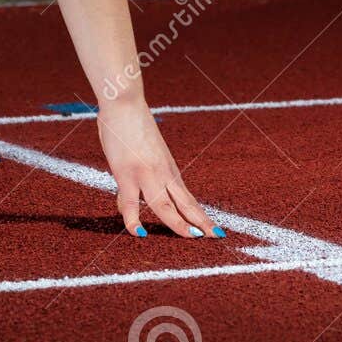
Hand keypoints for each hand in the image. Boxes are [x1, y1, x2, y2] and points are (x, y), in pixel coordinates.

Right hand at [97, 97, 220, 238]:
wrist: (125, 104)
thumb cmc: (131, 122)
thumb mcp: (145, 150)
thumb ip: (142, 169)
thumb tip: (129, 187)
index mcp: (169, 169)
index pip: (187, 198)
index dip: (200, 215)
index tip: (212, 229)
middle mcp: (163, 174)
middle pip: (185, 204)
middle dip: (200, 222)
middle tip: (215, 236)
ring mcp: (146, 174)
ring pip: (165, 206)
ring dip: (179, 223)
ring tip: (192, 237)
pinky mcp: (127, 174)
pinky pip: (130, 203)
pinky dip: (134, 221)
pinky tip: (138, 234)